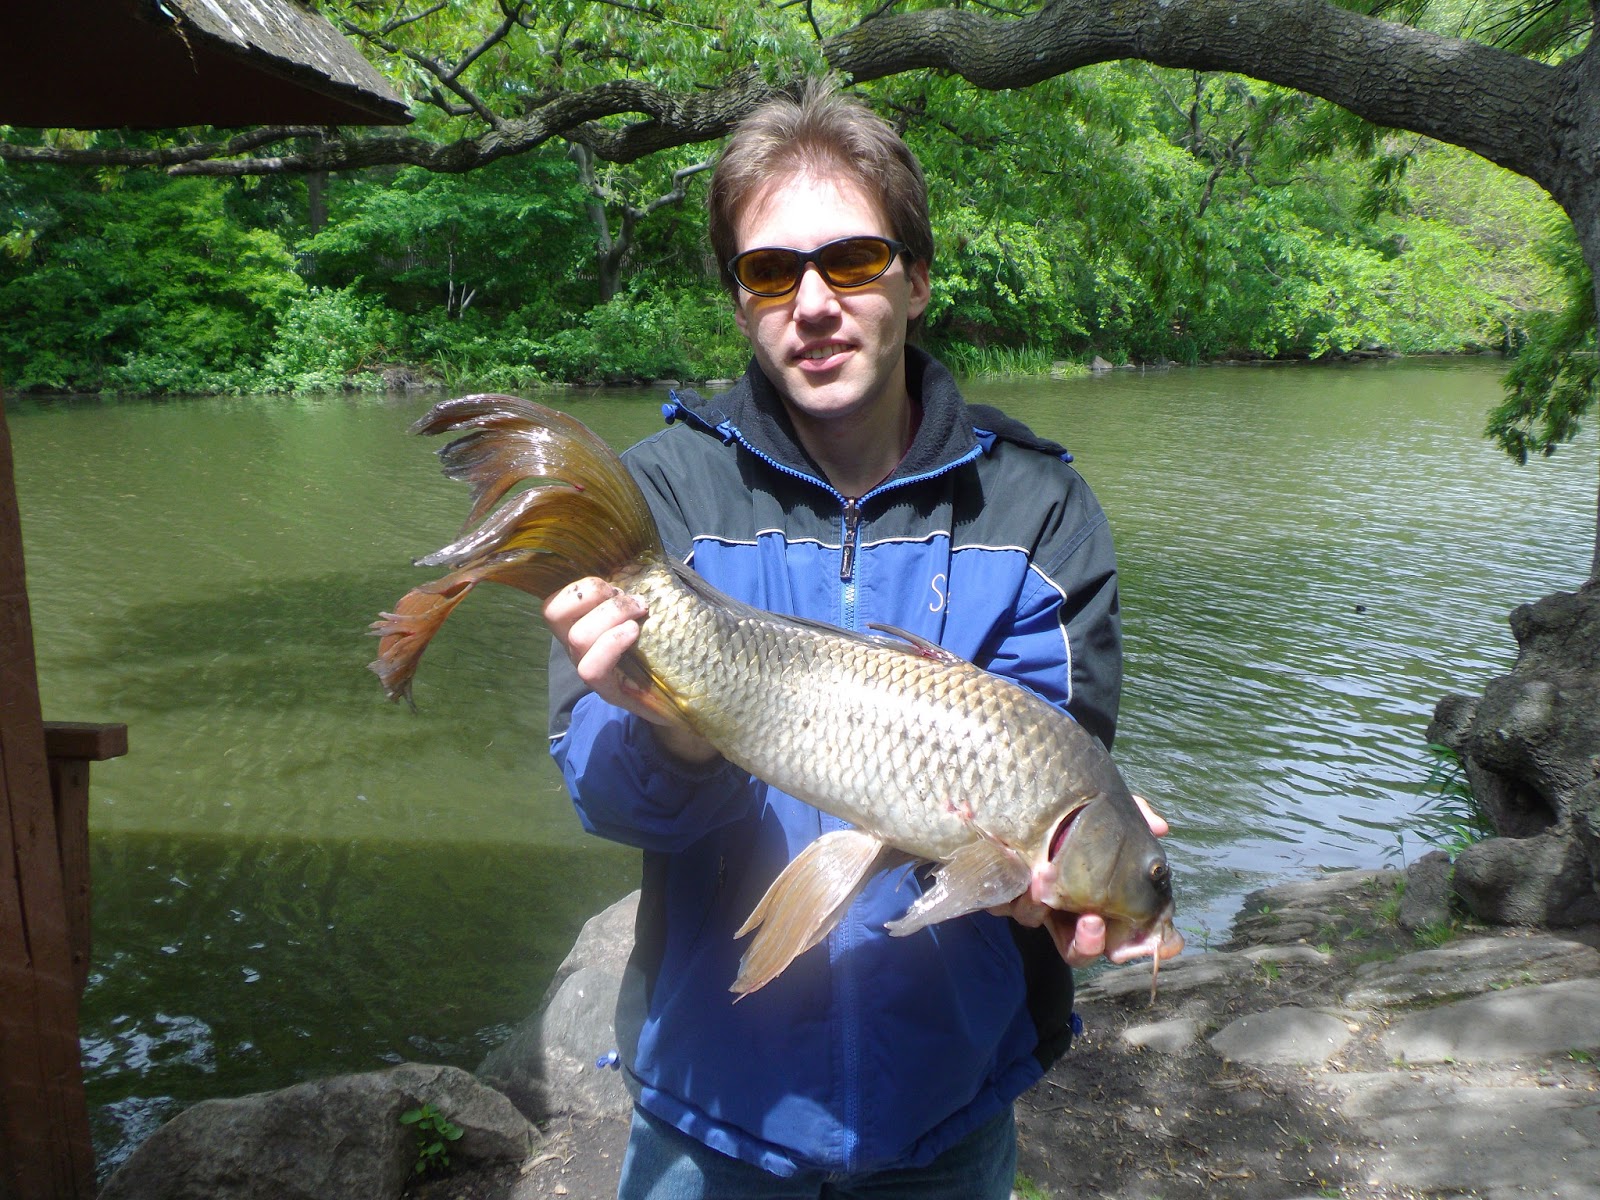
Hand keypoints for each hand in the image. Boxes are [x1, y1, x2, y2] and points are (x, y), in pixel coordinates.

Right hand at [543, 577, 718, 763]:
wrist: (689, 692)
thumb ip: (638, 586)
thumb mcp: (649, 608)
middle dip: (593, 593)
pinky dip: (612, 643)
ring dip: (611, 615)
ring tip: (641, 614)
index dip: (578, 586)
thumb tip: (644, 555)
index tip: (616, 584)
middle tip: (631, 599)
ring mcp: (590, 670)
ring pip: (577, 637)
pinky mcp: (609, 693)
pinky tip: (634, 632)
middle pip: (554, 613)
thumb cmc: (669, 644)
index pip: (552, 601)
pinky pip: (592, 669)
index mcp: (582, 623)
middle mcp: (578, 647)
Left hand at [994, 794, 1168, 966]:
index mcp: (1094, 904)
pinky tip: (1003, 852)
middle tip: (1090, 919)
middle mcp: (1063, 913)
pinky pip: (996, 897)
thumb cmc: (1073, 812)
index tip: (1110, 931)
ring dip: (1036, 902)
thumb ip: (1135, 816)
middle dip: (1086, 942)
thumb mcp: (1105, 809)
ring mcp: (1027, 903)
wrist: (1021, 797)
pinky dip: (998, 877)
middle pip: (1076, 951)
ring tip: (1041, 872)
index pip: (1109, 943)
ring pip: (1032, 920)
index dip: (1113, 945)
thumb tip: (1160, 826)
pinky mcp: (996, 889)